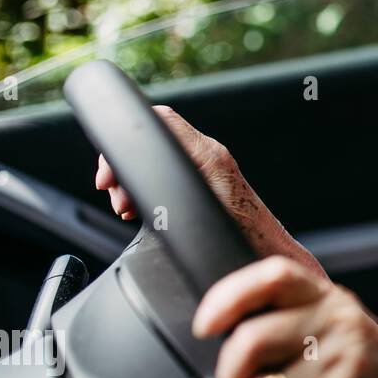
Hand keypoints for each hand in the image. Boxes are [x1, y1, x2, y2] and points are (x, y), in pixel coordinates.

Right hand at [95, 105, 324, 278]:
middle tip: (118, 200)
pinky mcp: (211, 183)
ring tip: (127, 208)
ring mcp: (212, 168)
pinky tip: (143, 211)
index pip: (158, 120)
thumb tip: (135, 183)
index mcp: (207, 155)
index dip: (123, 144)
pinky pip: (172, 171)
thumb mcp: (194, 215)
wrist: (269, 256)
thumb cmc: (240, 242)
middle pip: (152, 139)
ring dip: (134, 182)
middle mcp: (211, 156)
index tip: (109, 178)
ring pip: (159, 158)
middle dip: (124, 169)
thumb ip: (167, 189)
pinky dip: (150, 188)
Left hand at [193, 255, 377, 377]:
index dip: (228, 296)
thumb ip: (300, 316)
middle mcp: (340, 329)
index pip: (272, 276)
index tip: (206, 324)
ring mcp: (342, 371)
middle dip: (230, 373)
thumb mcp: (345, 331)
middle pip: (249, 340)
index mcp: (336, 303)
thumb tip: (226, 322)